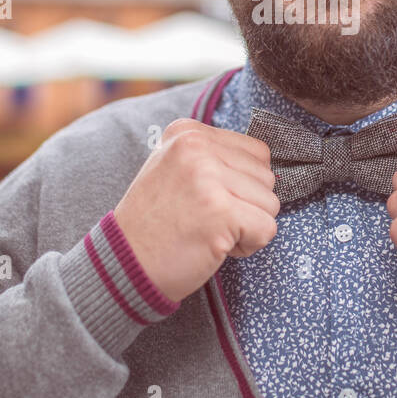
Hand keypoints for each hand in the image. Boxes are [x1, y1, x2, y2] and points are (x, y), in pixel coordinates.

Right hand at [113, 118, 279, 302]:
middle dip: (246, 206)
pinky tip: (215, 246)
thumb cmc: (157, 223)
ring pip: (270, 203)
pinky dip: (248, 245)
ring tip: (209, 230)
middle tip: (207, 219)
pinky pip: (267, 229)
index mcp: (187, 132)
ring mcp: (208, 178)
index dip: (242, 184)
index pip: (256, 151)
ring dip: (247, 226)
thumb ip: (214, 156)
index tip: (207, 199)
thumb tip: (267, 165)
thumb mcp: (174, 168)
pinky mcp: (221, 212)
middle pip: (267, 177)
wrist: (125, 265)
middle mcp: (196, 147)